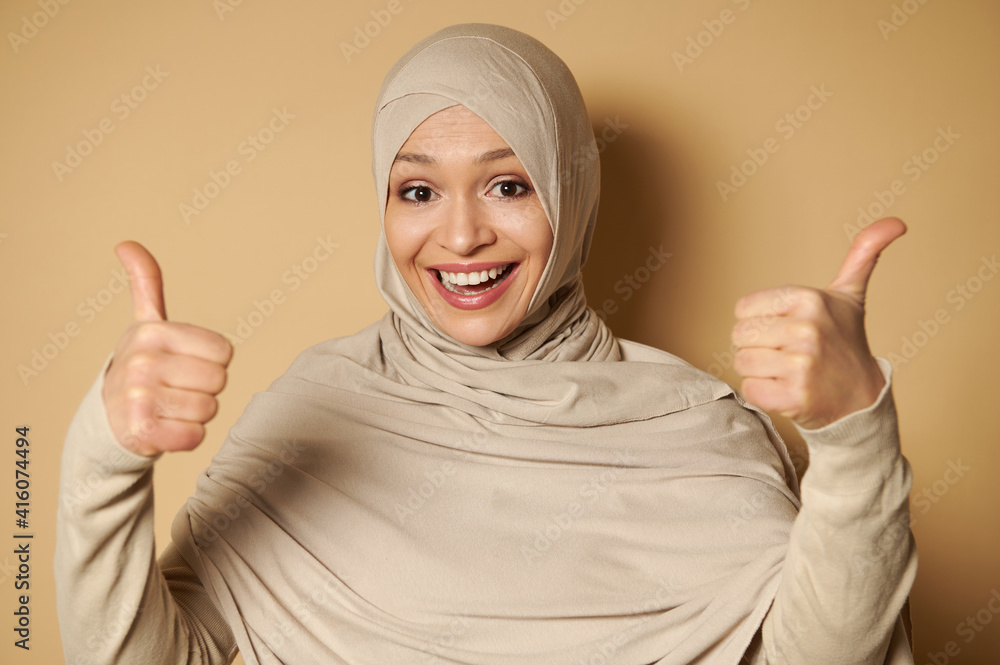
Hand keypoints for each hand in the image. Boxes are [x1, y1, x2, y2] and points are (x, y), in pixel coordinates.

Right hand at [102, 242, 232, 456]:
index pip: (224, 353)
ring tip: (169, 408)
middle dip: (204, 389)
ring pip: (209, 409)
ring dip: (195, 414)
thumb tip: (126, 243)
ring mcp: (139, 397)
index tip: (184, 364)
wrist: (107, 421)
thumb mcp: (146, 323)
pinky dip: (186, 438)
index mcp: (152, 332)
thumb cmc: (141, 367)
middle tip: (176, 389)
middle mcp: (142, 361)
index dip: (210, 362)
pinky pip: (195, 436)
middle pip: (219, 381)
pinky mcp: (141, 431)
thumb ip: (146, 283)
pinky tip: (165, 428)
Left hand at [731, 218, 905, 429]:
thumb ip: (862, 254)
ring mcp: (801, 365)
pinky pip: (750, 390)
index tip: (786, 329)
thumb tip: (896, 222)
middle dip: (758, 346)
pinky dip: (764, 393)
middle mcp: (806, 329)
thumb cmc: (845, 342)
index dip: (759, 321)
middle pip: (739, 336)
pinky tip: (788, 389)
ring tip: (788, 371)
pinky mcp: (794, 396)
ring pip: (742, 362)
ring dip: (760, 371)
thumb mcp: (850, 295)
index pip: (743, 309)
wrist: (862, 398)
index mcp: (808, 299)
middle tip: (787, 353)